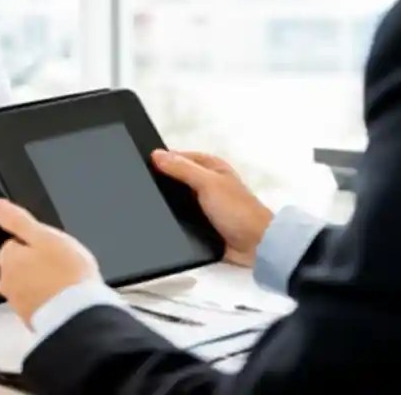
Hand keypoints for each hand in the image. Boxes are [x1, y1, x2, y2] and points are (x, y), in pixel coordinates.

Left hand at [0, 198, 99, 325]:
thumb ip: (17, 219)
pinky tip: (65, 298)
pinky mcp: (32, 320)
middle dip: (38, 263)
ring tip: (66, 282)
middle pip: (21, 265)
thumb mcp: (44, 236)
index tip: (51, 247)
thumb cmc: (67, 275)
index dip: (37, 242)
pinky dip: (50, 300)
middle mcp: (7, 283)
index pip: (15, 242)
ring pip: (29, 285)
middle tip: (61, 265)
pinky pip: (39, 304)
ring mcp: (19, 304)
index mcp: (7, 259)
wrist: (79, 315)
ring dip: (44, 283)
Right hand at [152, 149, 272, 265]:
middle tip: (147, 190)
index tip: (144, 167)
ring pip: (176, 200)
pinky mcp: (201, 223)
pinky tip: (167, 223)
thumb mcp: (208, 183)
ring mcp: (203, 203)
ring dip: (168, 205)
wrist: (256, 245)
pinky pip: (180, 219)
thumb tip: (157, 155)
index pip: (178, 157)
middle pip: (174, 178)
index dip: (161, 160)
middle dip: (163, 184)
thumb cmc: (240, 212)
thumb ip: (182, 168)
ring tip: (155, 207)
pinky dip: (174, 221)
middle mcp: (206, 183)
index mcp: (210, 166)